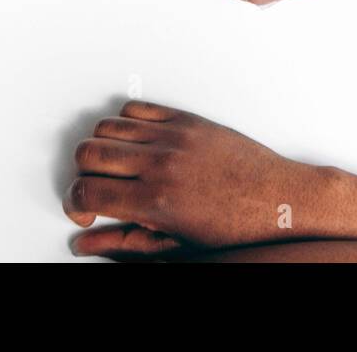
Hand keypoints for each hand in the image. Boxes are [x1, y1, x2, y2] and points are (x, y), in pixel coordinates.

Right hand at [65, 101, 337, 257]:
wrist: (281, 202)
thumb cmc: (237, 229)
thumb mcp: (177, 247)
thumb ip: (126, 243)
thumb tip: (88, 245)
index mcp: (157, 201)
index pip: (87, 190)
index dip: (75, 203)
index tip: (84, 211)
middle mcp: (162, 164)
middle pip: (88, 152)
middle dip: (83, 173)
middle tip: (97, 189)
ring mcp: (175, 137)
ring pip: (108, 126)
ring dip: (102, 147)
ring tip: (117, 167)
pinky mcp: (188, 120)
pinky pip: (138, 108)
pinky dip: (126, 122)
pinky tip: (136, 143)